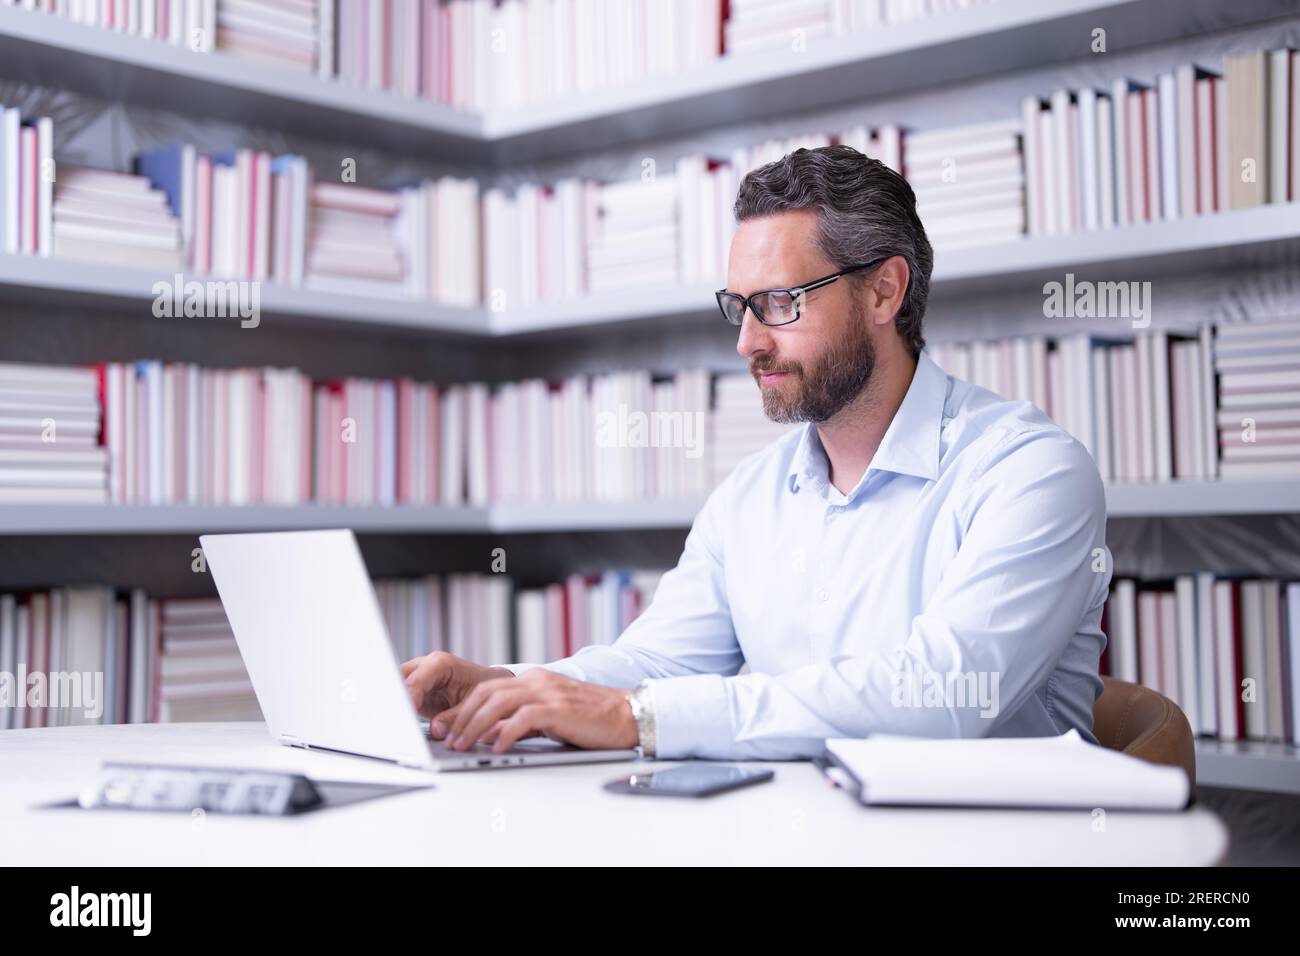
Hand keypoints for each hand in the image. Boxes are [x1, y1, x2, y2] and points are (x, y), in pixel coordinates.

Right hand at [400, 651, 514, 737]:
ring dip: (395, 705)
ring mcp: (417, 677)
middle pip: (398, 680)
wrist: (487, 686)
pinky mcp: (414, 691)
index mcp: (440, 664)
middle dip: (394, 699)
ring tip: (396, 725)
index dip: (408, 699)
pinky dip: (399, 711)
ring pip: (395, 688)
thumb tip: (436, 730)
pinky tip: (400, 725)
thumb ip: (455, 717)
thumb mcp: (473, 704)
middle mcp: (424, 667)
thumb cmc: (482, 688)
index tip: (405, 716)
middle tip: (395, 721)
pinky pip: (400, 699)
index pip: (415, 680)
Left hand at [439, 668, 639, 752]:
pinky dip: (505, 732)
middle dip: (462, 717)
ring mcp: (548, 692)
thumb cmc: (591, 719)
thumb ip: (522, 722)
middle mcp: (537, 680)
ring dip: (476, 725)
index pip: (486, 689)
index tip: (446, 727)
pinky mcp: (558, 708)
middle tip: (448, 739)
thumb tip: (491, 735)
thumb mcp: (550, 717)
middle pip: (486, 693)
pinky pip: (523, 718)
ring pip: (498, 703)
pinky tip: (496, 747)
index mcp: (533, 679)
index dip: (462, 708)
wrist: (627, 714)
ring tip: (464, 745)